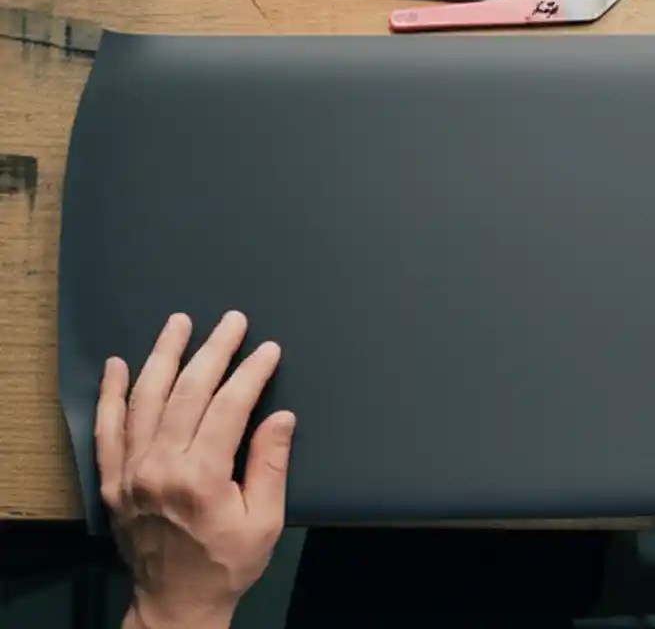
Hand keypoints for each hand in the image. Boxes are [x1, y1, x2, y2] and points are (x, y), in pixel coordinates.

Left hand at [95, 311, 295, 628]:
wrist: (176, 603)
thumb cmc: (227, 563)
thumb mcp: (264, 521)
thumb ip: (269, 465)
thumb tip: (280, 416)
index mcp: (200, 477)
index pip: (228, 407)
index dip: (250, 373)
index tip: (267, 350)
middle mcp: (159, 467)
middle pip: (186, 393)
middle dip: (213, 351)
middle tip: (231, 321)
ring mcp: (129, 471)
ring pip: (145, 400)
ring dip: (163, 356)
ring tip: (178, 323)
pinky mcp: (111, 480)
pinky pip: (107, 428)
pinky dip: (112, 394)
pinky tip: (120, 365)